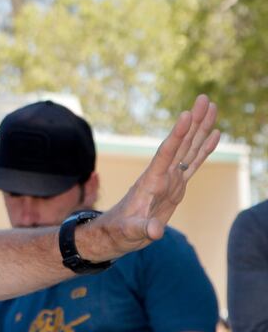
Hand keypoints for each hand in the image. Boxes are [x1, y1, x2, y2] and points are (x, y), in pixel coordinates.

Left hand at [84, 95, 217, 260]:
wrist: (117, 233)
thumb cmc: (121, 231)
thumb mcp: (131, 232)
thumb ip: (143, 229)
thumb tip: (155, 231)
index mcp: (151, 181)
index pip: (166, 154)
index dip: (176, 135)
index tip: (185, 115)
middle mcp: (161, 175)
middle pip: (180, 143)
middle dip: (193, 122)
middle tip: (203, 99)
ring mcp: (170, 179)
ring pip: (189, 148)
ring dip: (201, 129)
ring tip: (211, 108)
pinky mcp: (176, 187)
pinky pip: (193, 164)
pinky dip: (204, 149)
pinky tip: (214, 135)